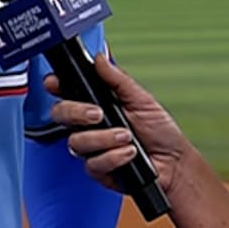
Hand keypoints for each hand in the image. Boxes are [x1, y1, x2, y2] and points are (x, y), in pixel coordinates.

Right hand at [45, 55, 189, 200]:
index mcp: (97, 104)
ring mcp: (92, 148)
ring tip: (127, 136)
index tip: (55, 82)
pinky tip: (129, 153)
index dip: (55, 85)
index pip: (67, 93)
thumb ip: (117, 79)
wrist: (174, 162)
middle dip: (76, 112)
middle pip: (60, 115)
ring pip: (76, 142)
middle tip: (98, 114)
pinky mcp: (98, 169)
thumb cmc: (160, 131)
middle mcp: (90, 126)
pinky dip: (113, 157)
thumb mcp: (141, 99)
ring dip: (104, 139)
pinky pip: (92, 163)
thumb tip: (100, 58)